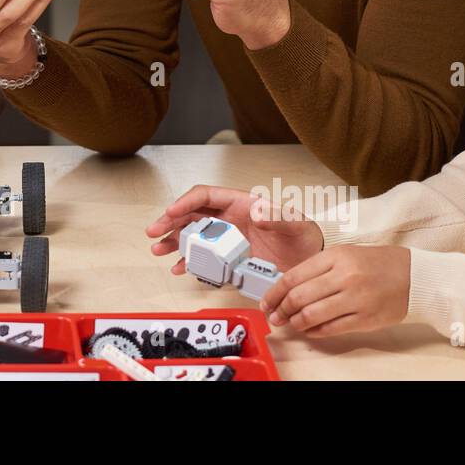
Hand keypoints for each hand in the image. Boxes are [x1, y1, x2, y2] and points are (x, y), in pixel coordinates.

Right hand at [146, 184, 322, 272]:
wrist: (309, 261)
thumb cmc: (303, 236)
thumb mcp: (295, 223)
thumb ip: (277, 217)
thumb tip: (257, 212)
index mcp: (240, 203)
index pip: (206, 196)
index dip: (186, 202)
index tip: (172, 212)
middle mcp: (229, 219)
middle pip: (192, 215)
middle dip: (170, 221)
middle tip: (154, 231)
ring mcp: (227, 239)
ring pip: (193, 236)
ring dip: (174, 241)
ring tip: (159, 250)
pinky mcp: (229, 259)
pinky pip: (204, 258)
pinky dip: (189, 262)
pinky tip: (179, 267)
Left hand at [259, 245, 410, 336]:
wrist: (413, 275)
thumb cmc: (375, 263)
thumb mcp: (344, 254)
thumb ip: (317, 268)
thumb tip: (288, 287)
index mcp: (335, 256)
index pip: (293, 277)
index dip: (274, 293)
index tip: (266, 302)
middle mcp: (344, 276)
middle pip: (299, 297)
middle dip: (281, 310)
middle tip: (274, 317)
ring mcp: (355, 298)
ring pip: (312, 315)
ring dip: (296, 323)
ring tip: (292, 324)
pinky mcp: (366, 318)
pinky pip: (332, 328)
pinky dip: (316, 331)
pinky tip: (311, 330)